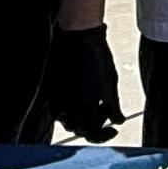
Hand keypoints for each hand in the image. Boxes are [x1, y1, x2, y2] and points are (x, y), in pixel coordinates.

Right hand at [43, 23, 123, 142]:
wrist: (78, 34)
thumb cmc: (97, 55)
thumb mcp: (110, 83)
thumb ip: (113, 106)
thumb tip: (117, 121)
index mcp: (85, 105)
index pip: (93, 133)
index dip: (105, 134)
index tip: (113, 130)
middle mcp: (67, 105)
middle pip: (80, 129)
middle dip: (94, 125)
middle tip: (105, 116)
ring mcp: (56, 98)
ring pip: (69, 120)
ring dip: (83, 117)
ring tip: (95, 104)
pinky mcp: (50, 89)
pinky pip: (60, 108)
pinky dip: (72, 108)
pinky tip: (83, 97)